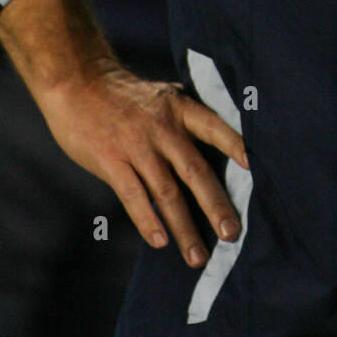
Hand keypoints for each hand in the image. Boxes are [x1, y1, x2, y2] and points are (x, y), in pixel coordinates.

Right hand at [39, 63, 249, 267]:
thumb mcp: (162, 98)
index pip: (217, 128)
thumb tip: (218, 154)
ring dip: (184, 227)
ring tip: (197, 256)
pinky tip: (160, 241)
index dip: (238, 148)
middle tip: (232, 234)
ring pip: (167, 192)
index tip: (259, 171)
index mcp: (180, 108)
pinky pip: (133, 196)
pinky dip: (148, 221)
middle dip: (216, 205)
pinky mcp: (111, 160)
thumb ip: (185, 122)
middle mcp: (163, 126)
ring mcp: (136, 144)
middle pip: (196, 170)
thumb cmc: (125, 96)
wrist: (77, 80)